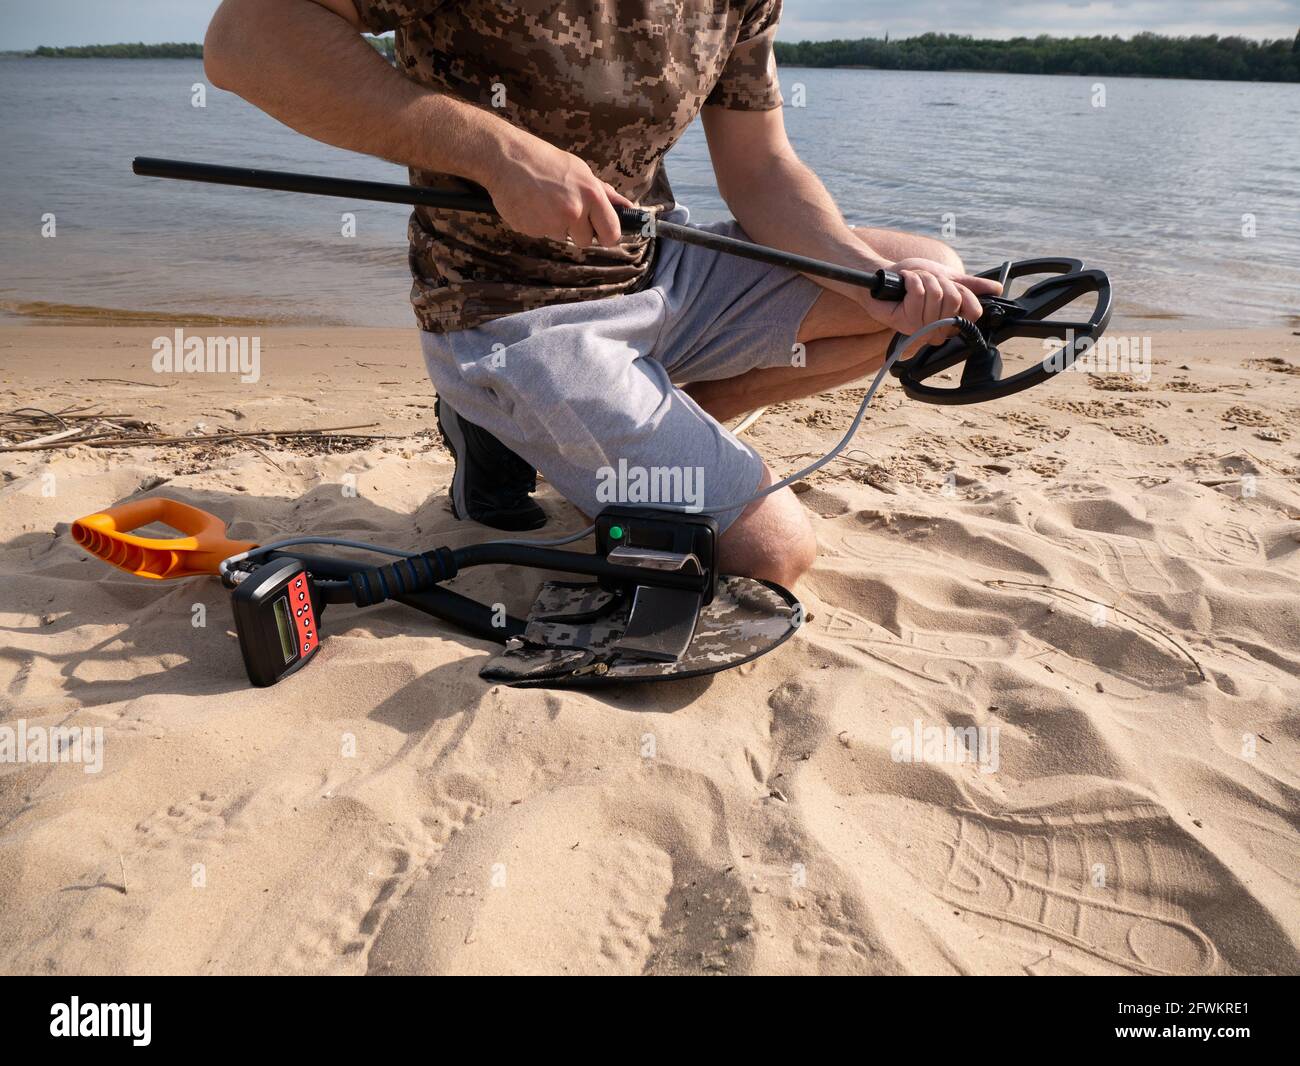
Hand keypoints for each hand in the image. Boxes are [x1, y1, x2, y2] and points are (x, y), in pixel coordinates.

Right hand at [483, 129, 634, 246]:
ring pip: (563, 237)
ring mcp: (552, 223)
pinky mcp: (533, 230)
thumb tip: (628, 207)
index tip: (602, 233)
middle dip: (579, 232)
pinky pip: (543, 235)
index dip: (607, 235)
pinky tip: (532, 205)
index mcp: (591, 195)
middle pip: (586, 241)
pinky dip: (538, 224)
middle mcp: (574, 211)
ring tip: (544, 201)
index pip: (612, 233)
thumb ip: (604, 193)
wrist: (506, 158)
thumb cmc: (545, 161)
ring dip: (557, 226)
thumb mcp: (580, 171)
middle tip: (565, 210)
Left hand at [862, 257, 1002, 340]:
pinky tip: (905, 283)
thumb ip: (971, 285)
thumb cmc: (915, 279)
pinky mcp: (905, 321)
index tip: (949, 287)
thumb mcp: (948, 278)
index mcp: (950, 321)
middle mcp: (937, 330)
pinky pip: (919, 293)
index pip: (973, 311)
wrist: (885, 277)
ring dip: (925, 279)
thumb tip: (997, 290)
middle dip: (940, 281)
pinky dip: (912, 279)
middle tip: (926, 283)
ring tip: (913, 283)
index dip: (963, 293)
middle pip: (954, 299)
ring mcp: (921, 328)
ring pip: (936, 294)